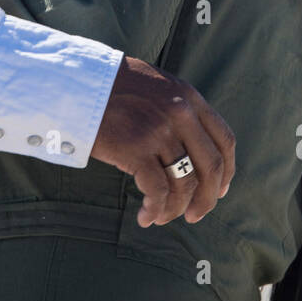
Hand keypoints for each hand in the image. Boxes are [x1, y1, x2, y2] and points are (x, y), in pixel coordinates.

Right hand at [91, 55, 235, 227]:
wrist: (76, 82)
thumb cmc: (110, 87)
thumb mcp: (155, 88)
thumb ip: (177, 110)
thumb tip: (191, 148)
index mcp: (189, 97)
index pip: (224, 140)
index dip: (225, 171)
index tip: (219, 190)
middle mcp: (181, 113)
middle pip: (210, 167)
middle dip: (206, 198)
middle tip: (195, 215)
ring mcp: (160, 131)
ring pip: (183, 183)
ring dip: (175, 208)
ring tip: (162, 217)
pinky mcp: (136, 149)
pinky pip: (156, 191)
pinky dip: (155, 209)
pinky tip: (145, 217)